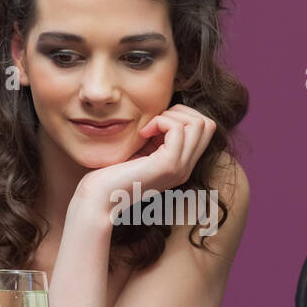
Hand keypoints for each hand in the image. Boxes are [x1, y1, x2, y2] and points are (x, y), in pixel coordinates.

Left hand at [77, 105, 216, 205]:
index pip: (205, 129)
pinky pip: (178, 129)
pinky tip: (142, 133)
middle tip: (154, 123)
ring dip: (171, 116)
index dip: (182, 116)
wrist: (100, 197)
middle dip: (181, 112)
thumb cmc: (113, 171)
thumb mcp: (143, 148)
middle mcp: (185, 168)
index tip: (155, 124)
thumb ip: (158, 134)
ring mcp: (180, 168)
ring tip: (149, 128)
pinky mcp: (168, 165)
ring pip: (198, 124)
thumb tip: (168, 109)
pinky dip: (160, 122)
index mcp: (181, 164)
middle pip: (207, 124)